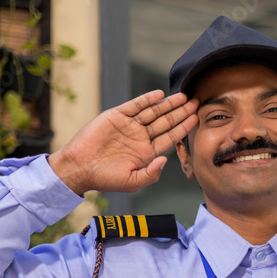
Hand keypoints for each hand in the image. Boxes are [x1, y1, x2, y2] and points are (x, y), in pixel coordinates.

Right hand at [48, 90, 198, 195]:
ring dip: (168, 104)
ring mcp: (129, 126)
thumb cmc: (105, 179)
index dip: (184, 128)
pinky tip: (160, 95)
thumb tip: (166, 160)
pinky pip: (135, 105)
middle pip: (166, 122)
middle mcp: (141, 137)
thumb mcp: (133, 182)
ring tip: (183, 96)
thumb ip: (151, 174)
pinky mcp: (116, 116)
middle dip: (181, 112)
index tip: (197, 119)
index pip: (170, 137)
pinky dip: (147, 99)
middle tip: (196, 102)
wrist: (79, 167)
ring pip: (153, 112)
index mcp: (147, 152)